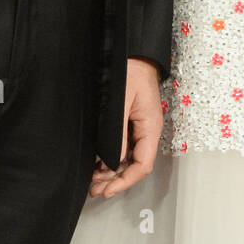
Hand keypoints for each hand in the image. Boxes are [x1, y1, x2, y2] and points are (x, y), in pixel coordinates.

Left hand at [89, 57, 162, 198]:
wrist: (134, 53)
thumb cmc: (130, 71)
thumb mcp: (121, 101)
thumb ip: (118, 132)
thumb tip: (114, 161)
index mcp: (150, 127)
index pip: (142, 165)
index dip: (125, 181)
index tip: (107, 190)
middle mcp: (148, 131)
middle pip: (135, 166)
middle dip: (115, 181)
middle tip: (94, 189)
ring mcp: (141, 128)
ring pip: (128, 159)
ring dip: (112, 171)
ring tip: (93, 181)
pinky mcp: (133, 123)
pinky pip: (125, 147)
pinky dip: (112, 158)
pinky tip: (99, 164)